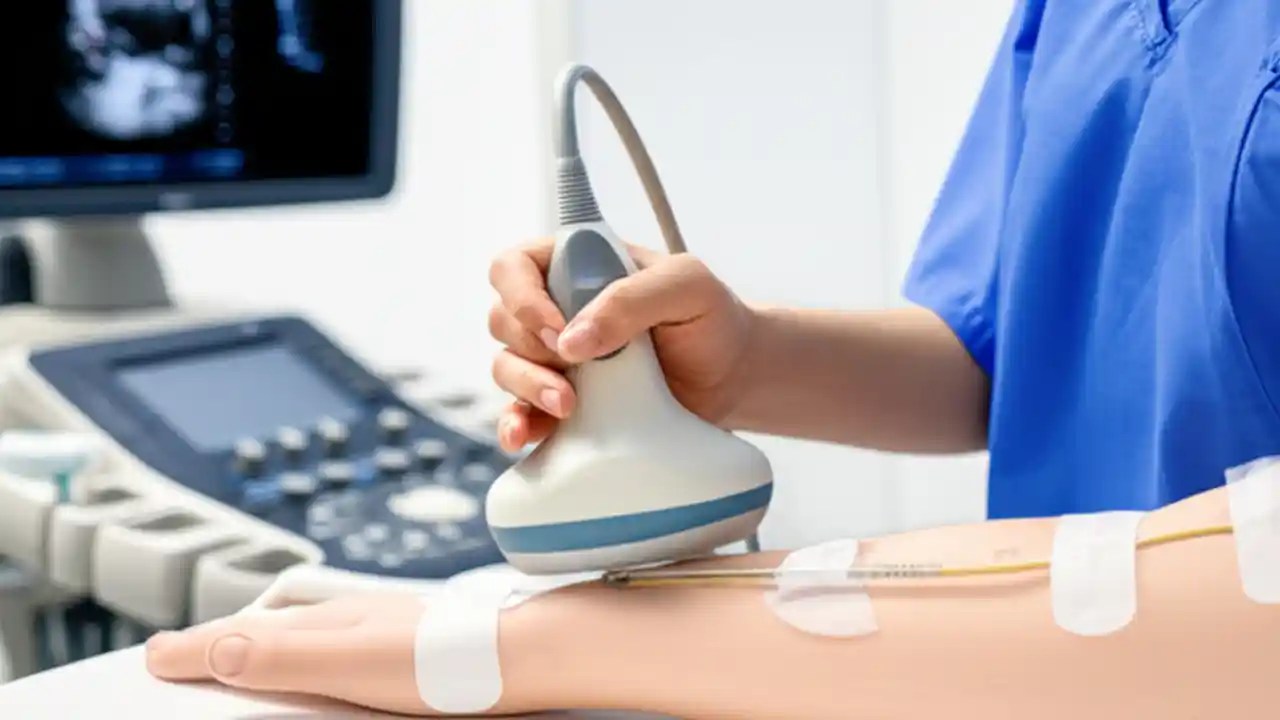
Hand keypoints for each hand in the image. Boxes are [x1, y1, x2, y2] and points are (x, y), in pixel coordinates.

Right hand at [146, 594, 435, 715]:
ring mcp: (379, 629)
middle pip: (267, 628)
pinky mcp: (404, 648)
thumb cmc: (438, 664)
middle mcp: (348, 617)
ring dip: (263, 644)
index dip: (194, 648)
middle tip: (183, 655)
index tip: (154, 658)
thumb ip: (280, 653)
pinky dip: (306, 653)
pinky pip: (337, 645)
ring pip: (303, 633)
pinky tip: (323, 667)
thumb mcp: (346, 662)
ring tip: (238, 656)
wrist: (519, 659)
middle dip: (222, 642)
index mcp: (324, 620)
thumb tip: (207, 645)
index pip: (240, 633)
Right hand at [487, 239, 755, 451]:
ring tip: (569, 406)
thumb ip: (629, 298)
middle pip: (503, 320)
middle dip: (531, 346)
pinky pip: (520, 414)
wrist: (734, 379)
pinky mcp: (562, 405)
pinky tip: (524, 436)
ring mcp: (556, 361)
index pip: (514, 267)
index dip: (522, 296)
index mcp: (575, 266)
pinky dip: (515, 425)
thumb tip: (571, 340)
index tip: (557, 325)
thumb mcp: (685, 286)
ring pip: (506, 367)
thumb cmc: (712, 319)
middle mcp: (556, 310)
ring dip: (527, 387)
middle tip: (575, 363)